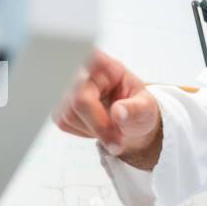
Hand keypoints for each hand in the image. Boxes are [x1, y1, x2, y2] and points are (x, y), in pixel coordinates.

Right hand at [53, 49, 160, 165]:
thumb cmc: (139, 108)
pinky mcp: (59, 106)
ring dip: (93, 131)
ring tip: (111, 128)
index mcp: (104, 65)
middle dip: (99, 126)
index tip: (99, 101)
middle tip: (118, 141)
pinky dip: (84, 132)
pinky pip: (64, 124)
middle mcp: (81, 72)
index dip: (90, 93)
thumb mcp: (147, 107)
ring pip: (69, 115)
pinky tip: (97, 126)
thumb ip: (136, 109)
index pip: (88, 69)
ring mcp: (67, 89)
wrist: (131, 120)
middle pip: (77, 100)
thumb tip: (118, 113)